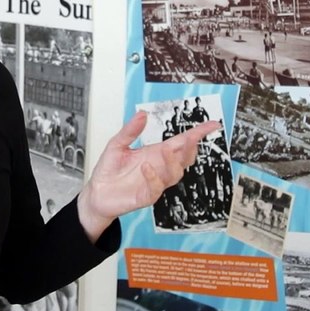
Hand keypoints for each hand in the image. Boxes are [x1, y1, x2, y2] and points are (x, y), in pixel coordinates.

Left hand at [77, 112, 221, 240]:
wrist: (97, 193)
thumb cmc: (109, 170)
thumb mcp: (117, 144)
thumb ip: (130, 130)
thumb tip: (143, 114)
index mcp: (156, 153)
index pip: (181, 142)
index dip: (198, 134)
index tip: (212, 125)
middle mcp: (159, 168)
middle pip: (184, 159)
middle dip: (191, 147)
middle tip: (192, 137)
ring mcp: (155, 182)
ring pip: (175, 174)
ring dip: (173, 161)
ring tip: (165, 150)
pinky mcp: (146, 196)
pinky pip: (156, 189)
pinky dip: (154, 178)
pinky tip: (146, 168)